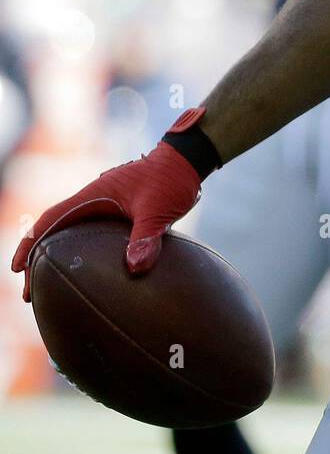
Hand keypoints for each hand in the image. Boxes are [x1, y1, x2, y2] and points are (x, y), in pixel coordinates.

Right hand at [11, 109, 211, 300]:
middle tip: (31, 292)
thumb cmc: (172, 179)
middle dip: (38, 258)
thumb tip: (134, 268)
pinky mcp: (119, 211)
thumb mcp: (159, 208)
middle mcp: (94, 199)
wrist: (188, 160)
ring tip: (50, 287)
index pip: (51, 219)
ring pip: (72, 232)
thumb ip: (146, 236)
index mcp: (94, 195)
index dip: (30, 242)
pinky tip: (87, 272)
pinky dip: (80, 251)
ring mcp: (105, 205)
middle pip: (55, 229)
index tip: (17, 267)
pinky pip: (91, 233)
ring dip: (57, 255)